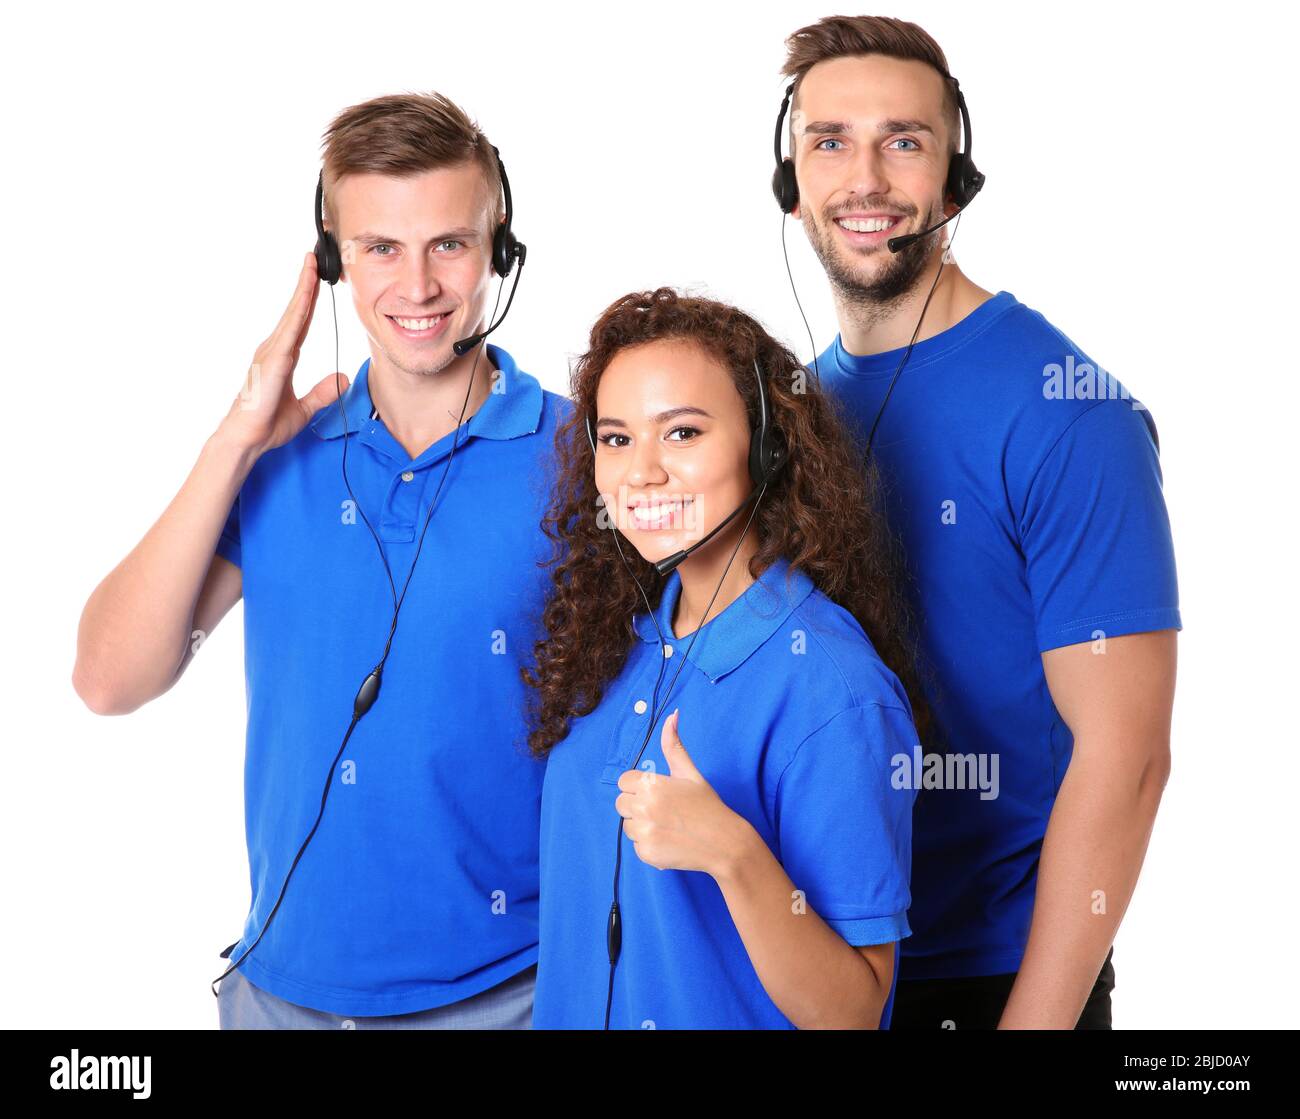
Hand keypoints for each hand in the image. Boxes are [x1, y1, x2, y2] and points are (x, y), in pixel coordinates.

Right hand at [217, 251, 348, 456]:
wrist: (247, 439)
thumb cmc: (267, 424)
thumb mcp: (304, 408)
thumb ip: (322, 392)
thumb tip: (343, 378)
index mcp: (283, 356)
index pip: (301, 322)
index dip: (309, 300)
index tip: (316, 278)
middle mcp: (275, 348)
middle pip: (296, 310)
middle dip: (305, 283)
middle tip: (314, 257)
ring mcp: (271, 352)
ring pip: (293, 314)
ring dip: (303, 289)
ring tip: (311, 264)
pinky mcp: (272, 360)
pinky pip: (290, 331)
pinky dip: (298, 312)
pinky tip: (306, 296)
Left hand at [615, 709, 752, 877]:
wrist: (724, 842)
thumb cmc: (706, 805)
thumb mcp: (690, 772)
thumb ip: (674, 745)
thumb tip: (672, 714)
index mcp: (651, 784)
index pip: (624, 782)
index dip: (640, 787)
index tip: (659, 793)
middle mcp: (644, 807)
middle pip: (621, 803)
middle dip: (637, 806)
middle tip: (663, 810)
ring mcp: (644, 832)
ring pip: (627, 826)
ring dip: (642, 826)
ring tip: (668, 826)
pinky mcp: (646, 853)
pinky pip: (636, 846)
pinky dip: (649, 845)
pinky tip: (669, 841)